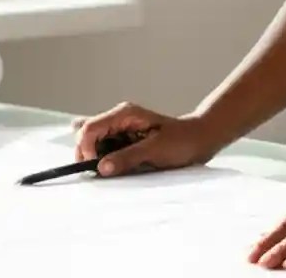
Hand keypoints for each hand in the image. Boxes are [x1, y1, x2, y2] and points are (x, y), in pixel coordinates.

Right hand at [72, 102, 224, 176]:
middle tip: (99, 173)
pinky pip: (104, 148)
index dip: (86, 148)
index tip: (94, 168)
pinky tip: (112, 167)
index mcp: (123, 114)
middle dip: (87, 154)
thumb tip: (101, 167)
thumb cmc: (181, 141)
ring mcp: (119, 129)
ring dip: (95, 157)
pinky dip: (103, 159)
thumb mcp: (155, 150)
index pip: (89, 128)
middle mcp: (118, 118)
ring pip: (92, 142)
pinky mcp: (123, 140)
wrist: (199, 139)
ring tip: (109, 170)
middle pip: (86, 134)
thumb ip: (127, 157)